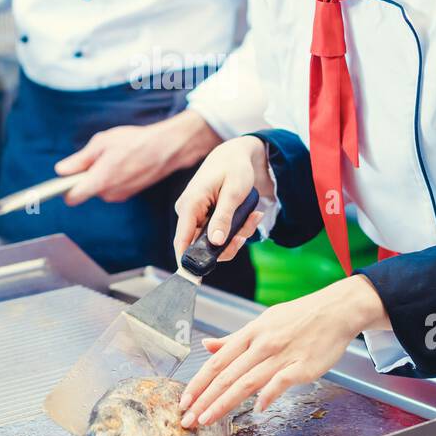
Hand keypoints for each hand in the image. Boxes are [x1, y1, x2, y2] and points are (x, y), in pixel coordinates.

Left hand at [55, 109, 220, 204]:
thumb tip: (61, 170)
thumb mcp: (102, 143)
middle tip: (96, 157)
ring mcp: (121, 195)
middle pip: (85, 191)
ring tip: (113, 157)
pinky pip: (112, 187)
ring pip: (99, 188)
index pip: (71, 197)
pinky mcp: (130, 193)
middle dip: (85, 177)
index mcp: (99, 181)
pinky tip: (123, 162)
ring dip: (100, 176)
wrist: (167, 148)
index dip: (63, 189)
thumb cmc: (135, 142)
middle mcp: (109, 194)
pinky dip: (112, 177)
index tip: (61, 181)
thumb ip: (80, 160)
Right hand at [171, 135, 272, 264]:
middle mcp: (188, 213)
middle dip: (229, 244)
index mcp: (190, 204)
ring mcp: (196, 216)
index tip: (195, 279)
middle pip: (202, 245)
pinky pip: (218, 234)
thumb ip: (224, 217)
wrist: (234, 156)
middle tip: (246, 232)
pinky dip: (236, 230)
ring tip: (253, 217)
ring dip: (236, 236)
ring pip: (213, 242)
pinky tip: (251, 216)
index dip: (187, 262)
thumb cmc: (234, 169)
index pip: (182, 241)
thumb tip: (215, 242)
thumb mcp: (234, 192)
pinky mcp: (204, 218)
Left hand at [179, 276, 387, 427]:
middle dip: (204, 399)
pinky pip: (281, 382)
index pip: (217, 362)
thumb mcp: (262, 321)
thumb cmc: (299, 317)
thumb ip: (234, 338)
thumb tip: (207, 346)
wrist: (336, 310)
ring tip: (208, 418)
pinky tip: (257, 409)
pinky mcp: (303, 366)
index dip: (199, 383)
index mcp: (250, 333)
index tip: (185, 400)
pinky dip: (268, 395)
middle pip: (227, 375)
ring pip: (247, 382)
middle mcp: (261, 344)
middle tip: (188, 418)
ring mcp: (281, 355)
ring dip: (224, 402)